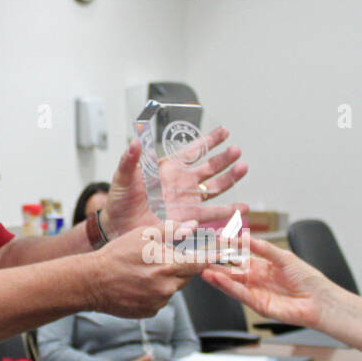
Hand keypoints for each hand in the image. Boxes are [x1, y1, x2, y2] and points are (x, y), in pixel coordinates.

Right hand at [86, 221, 205, 317]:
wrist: (92, 281)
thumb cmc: (116, 255)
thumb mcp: (143, 235)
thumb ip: (171, 230)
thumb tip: (193, 225)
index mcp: (168, 266)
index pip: (199, 263)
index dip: (202, 257)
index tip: (202, 254)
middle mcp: (167, 287)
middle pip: (187, 276)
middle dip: (179, 267)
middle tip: (158, 260)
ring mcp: (159, 302)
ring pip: (173, 288)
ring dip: (166, 280)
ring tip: (144, 272)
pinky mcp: (150, 312)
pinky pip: (161, 300)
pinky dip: (155, 293)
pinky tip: (138, 285)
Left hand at [102, 128, 248, 236]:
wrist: (118, 228)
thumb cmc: (119, 202)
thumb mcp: (122, 178)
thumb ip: (130, 160)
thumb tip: (135, 141)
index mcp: (168, 169)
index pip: (193, 151)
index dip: (209, 141)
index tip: (225, 132)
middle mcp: (182, 183)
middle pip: (209, 167)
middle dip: (224, 159)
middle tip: (237, 151)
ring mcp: (188, 201)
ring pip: (215, 188)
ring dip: (230, 178)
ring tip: (243, 168)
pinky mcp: (189, 220)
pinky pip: (212, 215)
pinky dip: (228, 212)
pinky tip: (242, 208)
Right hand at [200, 235, 335, 330]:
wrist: (320, 300)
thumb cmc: (308, 279)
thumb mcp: (283, 257)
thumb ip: (263, 248)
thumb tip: (245, 237)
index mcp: (262, 267)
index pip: (238, 257)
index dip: (226, 250)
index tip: (212, 241)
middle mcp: (256, 280)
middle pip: (231, 272)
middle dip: (215, 265)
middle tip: (199, 258)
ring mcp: (256, 293)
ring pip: (232, 284)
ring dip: (217, 277)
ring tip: (203, 269)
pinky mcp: (259, 306)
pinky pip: (241, 295)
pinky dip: (228, 287)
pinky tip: (217, 279)